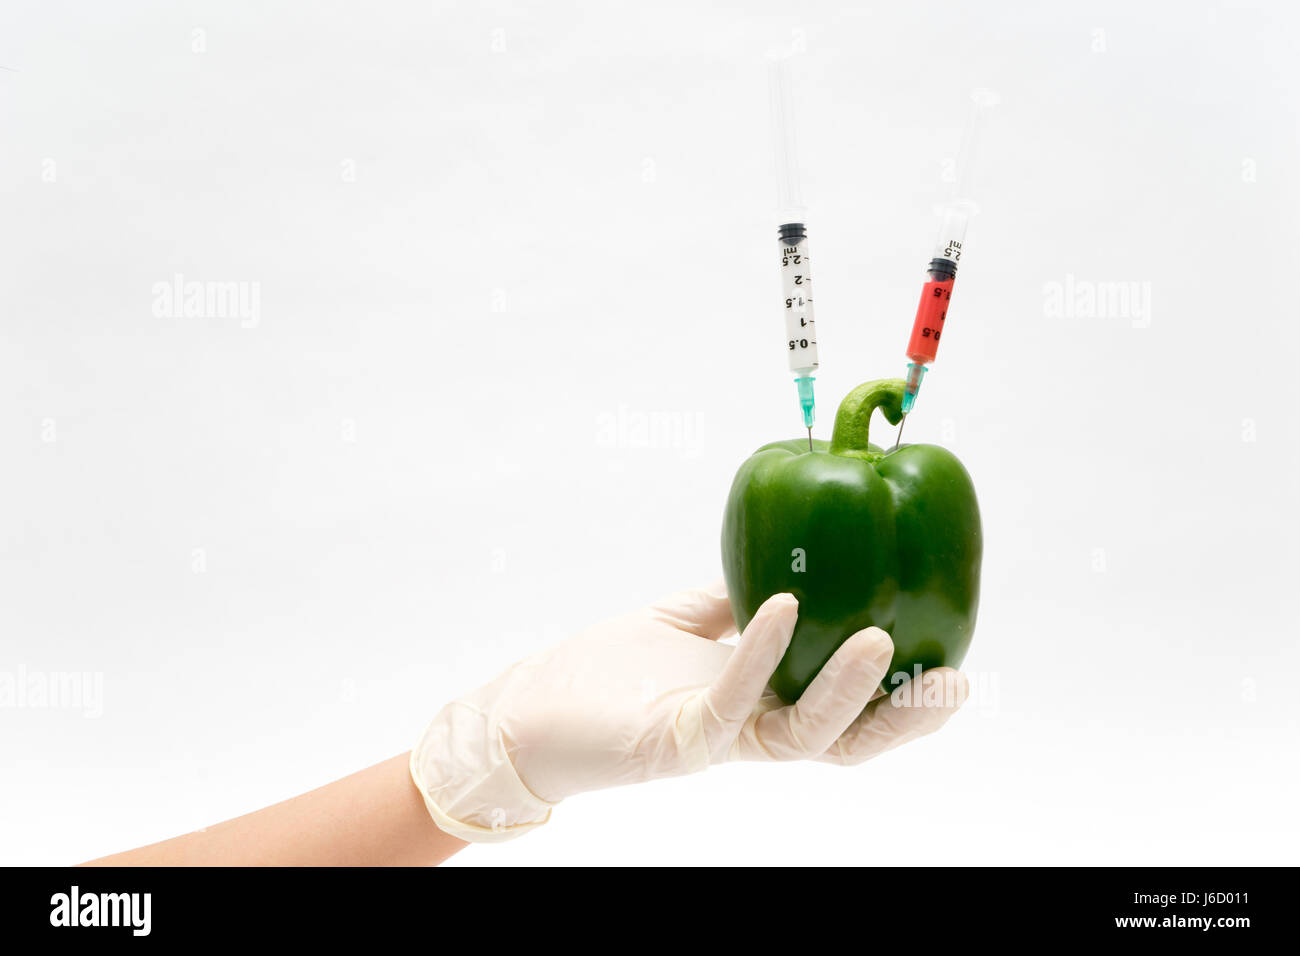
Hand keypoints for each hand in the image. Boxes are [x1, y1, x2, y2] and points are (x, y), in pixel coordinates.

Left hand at [410, 581, 967, 840]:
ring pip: (802, 732)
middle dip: (903, 716)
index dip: (899, 697)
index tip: (951, 660)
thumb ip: (731, 603)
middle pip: (844, 740)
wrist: (530, 709)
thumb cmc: (604, 673)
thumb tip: (782, 569)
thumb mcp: (684, 622)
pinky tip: (783, 608)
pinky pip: (731, 701)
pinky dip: (760, 652)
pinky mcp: (677, 741)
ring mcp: (717, 741)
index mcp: (758, 705)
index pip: (844, 712)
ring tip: (886, 639)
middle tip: (954, 678)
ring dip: (848, 689)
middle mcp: (749, 732)